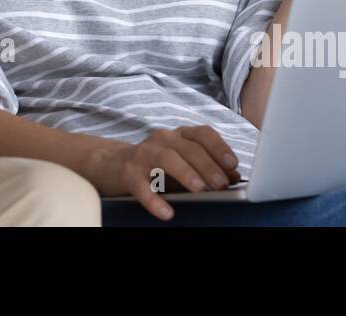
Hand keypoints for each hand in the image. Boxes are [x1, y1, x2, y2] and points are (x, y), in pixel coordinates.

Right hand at [94, 126, 241, 219]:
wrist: (112, 165)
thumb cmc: (154, 166)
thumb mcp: (181, 162)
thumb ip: (205, 167)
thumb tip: (233, 177)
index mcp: (178, 135)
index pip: (202, 134)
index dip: (219, 147)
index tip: (233, 164)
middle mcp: (162, 140)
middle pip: (188, 147)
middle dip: (208, 165)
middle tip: (221, 184)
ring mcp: (143, 154)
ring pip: (167, 158)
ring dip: (186, 172)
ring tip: (200, 189)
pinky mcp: (127, 173)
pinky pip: (142, 186)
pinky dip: (155, 200)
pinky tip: (166, 212)